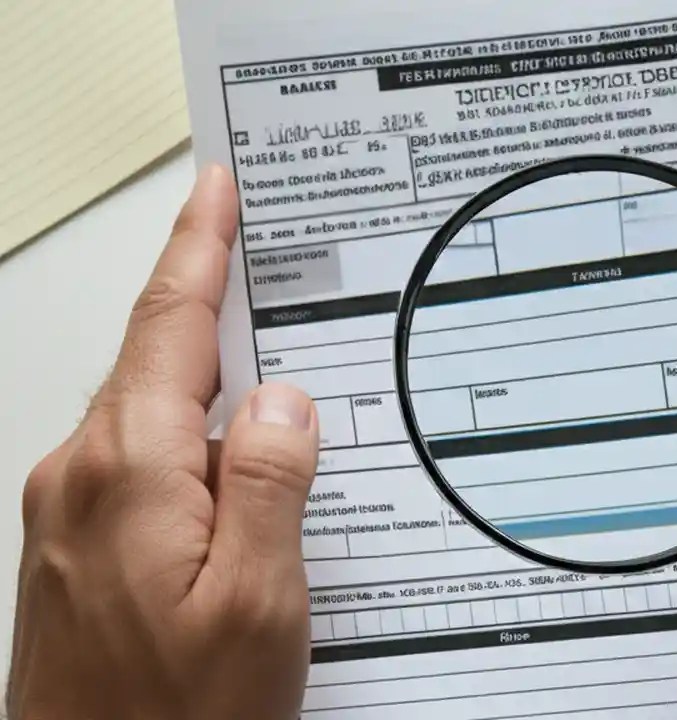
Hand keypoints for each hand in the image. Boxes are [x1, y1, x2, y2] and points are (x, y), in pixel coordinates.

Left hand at [8, 166, 319, 719]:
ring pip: (151, 411)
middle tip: (258, 255)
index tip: (215, 191)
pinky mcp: (75, 546)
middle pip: (155, 359)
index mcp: (128, 474)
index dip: (198, 250)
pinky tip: (233, 465)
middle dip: (207, 301)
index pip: (170, 328)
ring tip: (272, 377)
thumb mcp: (258, 604)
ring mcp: (68, 514)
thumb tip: (282, 399)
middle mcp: (82, 478)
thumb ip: (270, 484)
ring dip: (206, 377)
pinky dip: (192, 436)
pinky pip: (142, 459)